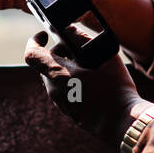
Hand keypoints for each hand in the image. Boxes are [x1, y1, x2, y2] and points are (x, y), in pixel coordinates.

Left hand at [24, 25, 146, 144]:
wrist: (121, 122)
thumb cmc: (113, 88)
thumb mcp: (101, 55)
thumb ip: (81, 38)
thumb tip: (68, 30)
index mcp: (56, 74)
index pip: (32, 55)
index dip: (34, 42)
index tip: (44, 35)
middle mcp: (54, 90)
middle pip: (46, 65)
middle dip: (59, 53)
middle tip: (78, 49)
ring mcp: (62, 103)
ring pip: (56, 79)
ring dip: (67, 68)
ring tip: (90, 65)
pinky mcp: (71, 112)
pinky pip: (66, 92)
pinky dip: (73, 81)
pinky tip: (94, 81)